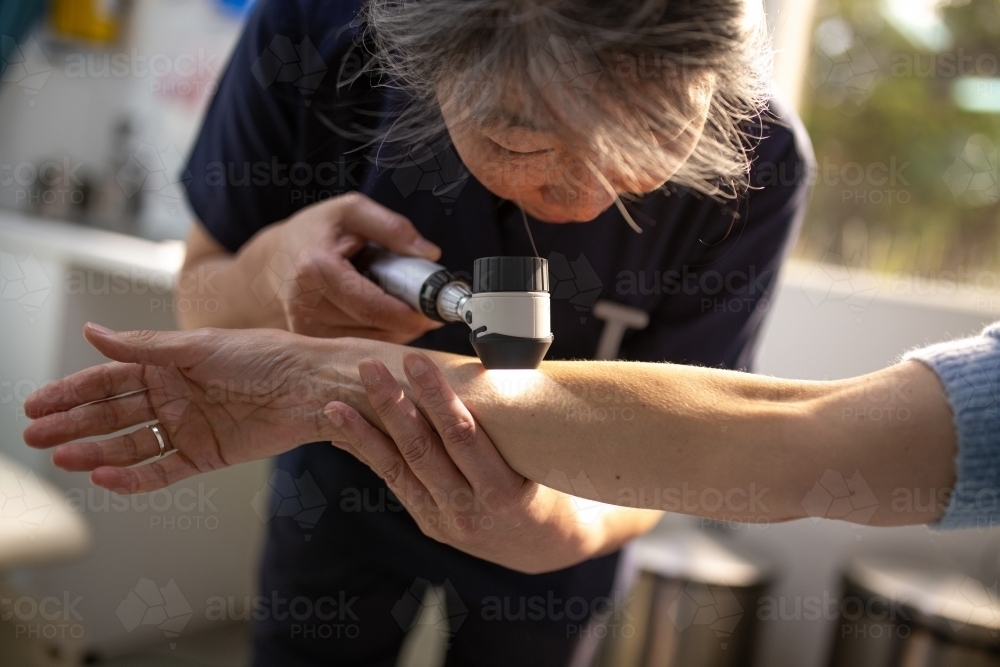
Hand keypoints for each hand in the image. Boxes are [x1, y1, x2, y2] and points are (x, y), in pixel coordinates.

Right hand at [22, 324, 338, 492]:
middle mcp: (173, 396)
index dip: (71, 392)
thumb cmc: (262, 356)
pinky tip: (104, 477)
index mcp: (168, 365)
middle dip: (72, 424)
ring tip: (63, 458)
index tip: (34, 405)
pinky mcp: (206, 456)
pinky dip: (134, 477)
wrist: (311, 386)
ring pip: (130, 444)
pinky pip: (162, 471)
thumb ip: (144, 348)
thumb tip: (90, 332)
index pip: (108, 380)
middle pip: (112, 414)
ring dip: (96, 452)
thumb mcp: (199, 347)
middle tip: (34, 437)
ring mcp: (187, 428)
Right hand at [247, 192, 442, 341]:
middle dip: (409, 323)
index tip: (434, 312)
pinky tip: (381, 316)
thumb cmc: (316, 232)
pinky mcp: (309, 342)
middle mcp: (306, 305)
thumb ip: (392, 227)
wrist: (274, 259)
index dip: (409, 315)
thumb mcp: (352, 211)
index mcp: (316, 269)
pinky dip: (377, 335)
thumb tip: (430, 254)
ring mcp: (305, 329)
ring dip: (395, 331)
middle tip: (428, 310)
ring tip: (401, 306)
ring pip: (369, 343)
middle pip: (374, 329)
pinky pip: (357, 347)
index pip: (373, 307)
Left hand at [323, 353, 615, 573]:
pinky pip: (395, 483)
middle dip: (392, 405)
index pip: (463, 436)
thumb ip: (505, 423)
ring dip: (365, 432)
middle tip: (370, 368)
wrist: (545, 545)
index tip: (416, 361)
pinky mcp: (428, 522)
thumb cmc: (550, 485)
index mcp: (503, 493)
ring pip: (399, 469)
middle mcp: (469, 512)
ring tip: (337, 403)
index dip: (437, 397)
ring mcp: (444, 521)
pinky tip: (345, 433)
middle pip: (422, 450)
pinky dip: (369, 455)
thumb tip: (471, 368)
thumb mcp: (539, 458)